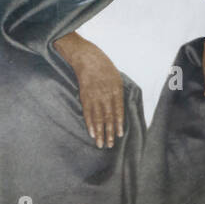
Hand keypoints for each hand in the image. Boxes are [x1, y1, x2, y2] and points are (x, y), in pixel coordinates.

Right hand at [54, 34, 124, 148]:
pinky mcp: (84, 97)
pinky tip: (92, 132)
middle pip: (107, 117)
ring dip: (99, 132)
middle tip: (109, 145)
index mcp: (116, 90)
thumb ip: (118, 94)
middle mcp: (105, 95)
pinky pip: (87, 113)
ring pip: (97, 117)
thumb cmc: (105, 68)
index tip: (119, 135)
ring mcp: (94, 97)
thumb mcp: (117, 78)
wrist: (87, 58)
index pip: (118, 110)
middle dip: (108, 132)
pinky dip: (90, 123)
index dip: (118, 123)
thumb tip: (120, 110)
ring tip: (100, 144)